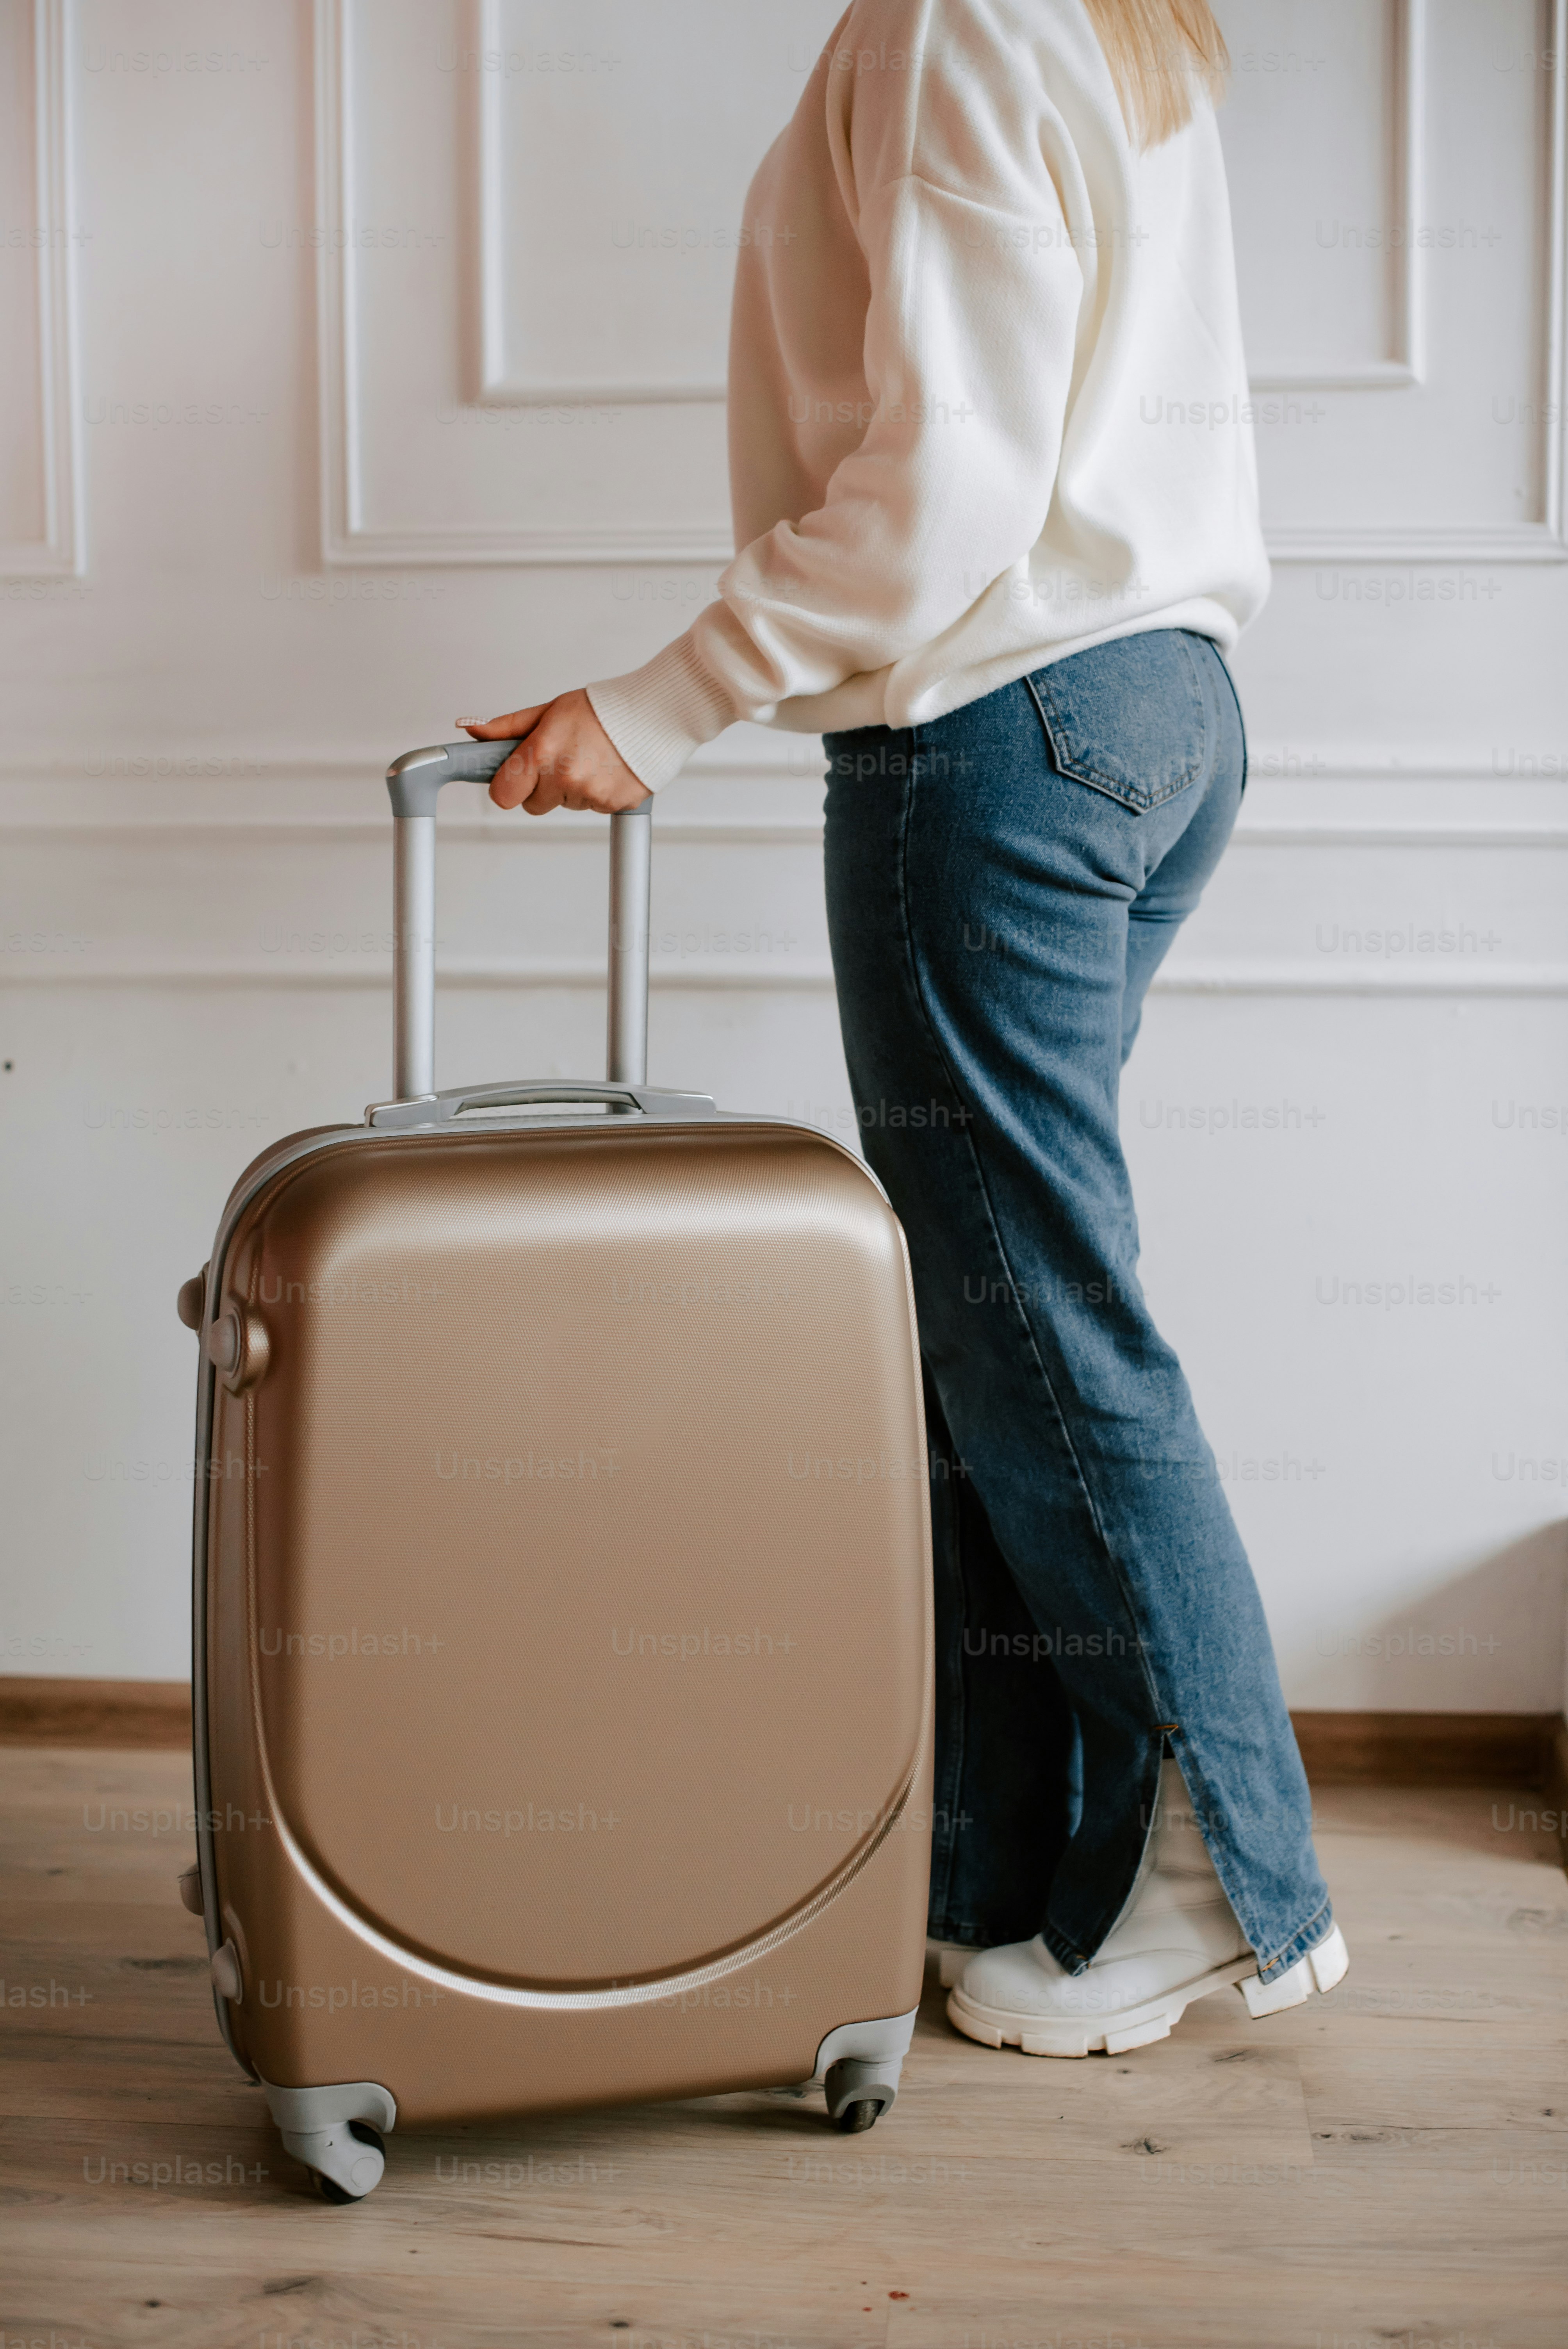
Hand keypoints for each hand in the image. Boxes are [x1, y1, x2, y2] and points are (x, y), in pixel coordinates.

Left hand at [457, 692, 649, 815]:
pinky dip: (599, 792)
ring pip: (567, 804)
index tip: (517, 776)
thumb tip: (472, 731)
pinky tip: (608, 768)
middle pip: (535, 804)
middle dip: (543, 787)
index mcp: (542, 752)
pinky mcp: (614, 804)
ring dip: (574, 787)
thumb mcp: (549, 711)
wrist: (654, 713)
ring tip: (592, 758)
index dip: (508, 786)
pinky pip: (594, 807)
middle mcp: (565, 777)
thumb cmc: (601, 710)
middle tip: (563, 759)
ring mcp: (591, 794)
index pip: (503, 795)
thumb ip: (509, 727)